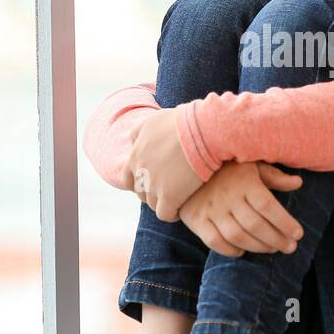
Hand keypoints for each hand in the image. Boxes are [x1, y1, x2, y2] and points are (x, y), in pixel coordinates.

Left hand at [120, 107, 203, 221]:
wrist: (205, 131)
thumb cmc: (187, 121)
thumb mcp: (155, 119)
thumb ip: (141, 130)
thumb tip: (133, 138)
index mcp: (136, 151)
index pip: (128, 174)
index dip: (140, 180)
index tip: (154, 180)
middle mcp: (140, 168)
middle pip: (139, 190)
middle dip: (150, 192)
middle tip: (166, 191)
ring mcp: (154, 184)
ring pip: (151, 203)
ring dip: (162, 203)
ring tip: (176, 201)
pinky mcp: (170, 197)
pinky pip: (164, 214)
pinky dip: (171, 214)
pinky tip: (180, 210)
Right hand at [178, 161, 304, 257]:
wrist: (186, 168)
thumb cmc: (227, 169)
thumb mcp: (252, 166)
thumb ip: (274, 176)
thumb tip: (298, 183)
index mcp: (244, 182)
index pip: (268, 206)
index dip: (285, 222)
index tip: (298, 234)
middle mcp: (228, 197)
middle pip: (255, 224)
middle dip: (277, 239)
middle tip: (290, 247)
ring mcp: (210, 210)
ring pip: (237, 236)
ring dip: (258, 247)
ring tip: (272, 249)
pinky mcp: (196, 220)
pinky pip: (214, 241)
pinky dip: (230, 250)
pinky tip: (243, 251)